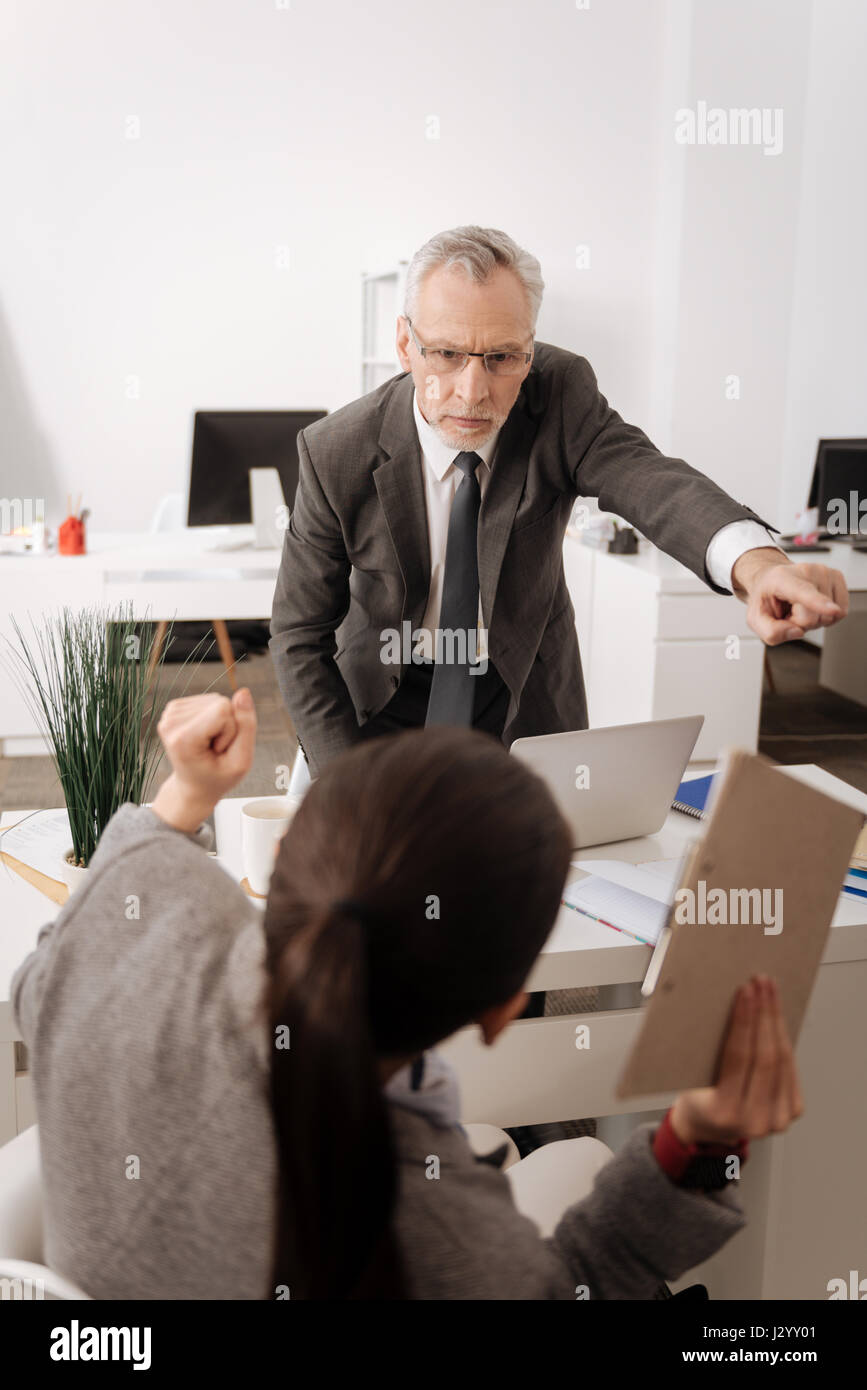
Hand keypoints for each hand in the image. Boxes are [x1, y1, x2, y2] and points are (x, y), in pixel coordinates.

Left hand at [151, 690, 256, 830]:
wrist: (194, 784)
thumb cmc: (218, 777)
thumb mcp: (242, 761)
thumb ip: (247, 727)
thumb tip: (243, 692)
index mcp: (182, 738)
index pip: (223, 709)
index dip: (231, 731)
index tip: (218, 752)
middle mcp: (170, 721)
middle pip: (220, 702)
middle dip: (226, 726)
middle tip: (214, 749)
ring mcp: (169, 713)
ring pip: (216, 699)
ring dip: (220, 722)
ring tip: (209, 744)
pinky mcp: (175, 706)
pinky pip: (210, 699)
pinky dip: (213, 717)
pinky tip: (205, 735)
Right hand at [669, 976, 803, 1146]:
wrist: (710, 1129)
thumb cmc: (696, 1099)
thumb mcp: (690, 1078)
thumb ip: (708, 1051)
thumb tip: (723, 1005)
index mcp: (725, 1113)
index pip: (738, 1058)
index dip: (744, 1021)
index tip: (745, 993)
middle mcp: (755, 1121)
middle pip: (765, 1056)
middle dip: (764, 1014)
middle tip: (761, 985)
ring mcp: (777, 1119)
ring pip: (782, 1059)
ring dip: (776, 1021)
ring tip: (770, 994)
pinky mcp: (791, 1111)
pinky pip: (790, 1067)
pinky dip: (783, 1038)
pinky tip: (777, 1018)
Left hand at [732, 549, 847, 643]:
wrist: (773, 580)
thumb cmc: (767, 598)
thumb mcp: (756, 619)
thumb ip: (770, 631)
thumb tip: (797, 632)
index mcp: (781, 579)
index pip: (803, 593)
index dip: (818, 602)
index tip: (832, 609)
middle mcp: (806, 571)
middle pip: (814, 618)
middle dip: (801, 623)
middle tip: (790, 612)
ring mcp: (824, 572)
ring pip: (829, 616)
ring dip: (814, 619)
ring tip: (801, 607)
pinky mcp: (837, 577)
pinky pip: (841, 611)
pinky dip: (827, 615)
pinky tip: (814, 606)